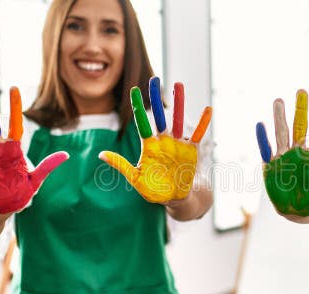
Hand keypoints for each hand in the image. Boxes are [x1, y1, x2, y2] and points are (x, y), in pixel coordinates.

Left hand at [99, 77, 211, 202]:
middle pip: (159, 116)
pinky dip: (203, 123)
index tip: (134, 90)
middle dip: (156, 98)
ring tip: (179, 84)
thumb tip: (101, 154)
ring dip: (179, 103)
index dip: (139, 107)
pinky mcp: (190, 150)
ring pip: (178, 120)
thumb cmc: (153, 190)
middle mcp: (163, 141)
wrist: (174, 199)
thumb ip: (120, 164)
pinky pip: (197, 134)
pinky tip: (208, 110)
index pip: (142, 123)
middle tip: (154, 79)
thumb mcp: (135, 178)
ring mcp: (177, 144)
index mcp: (148, 146)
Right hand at [256, 90, 308, 216]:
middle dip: (300, 110)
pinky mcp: (271, 166)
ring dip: (280, 118)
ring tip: (279, 100)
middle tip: (301, 91)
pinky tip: (260, 125)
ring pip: (282, 134)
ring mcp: (284, 157)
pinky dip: (263, 139)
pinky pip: (266, 150)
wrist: (300, 211)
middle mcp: (299, 152)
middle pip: (299, 127)